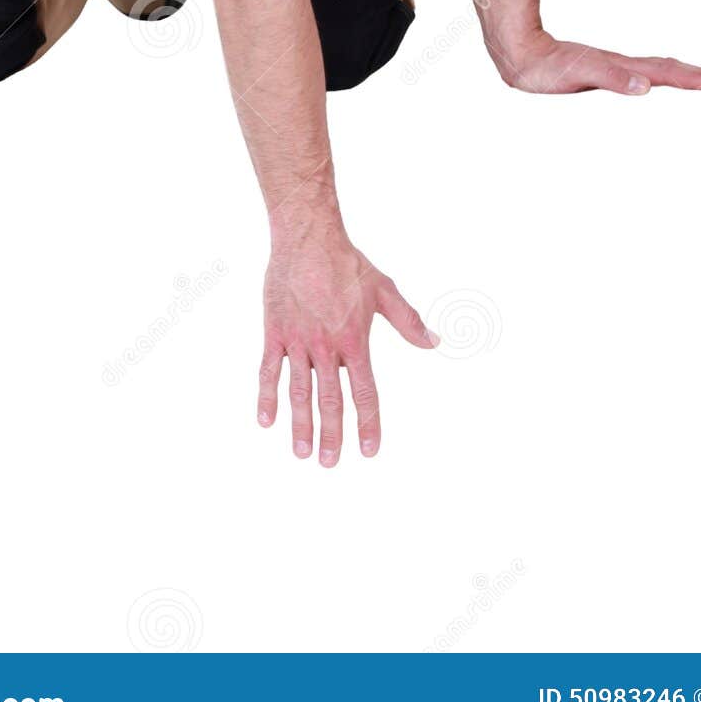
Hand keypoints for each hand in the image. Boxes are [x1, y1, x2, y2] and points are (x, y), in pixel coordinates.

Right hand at [257, 220, 438, 465]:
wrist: (308, 238)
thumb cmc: (347, 263)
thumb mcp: (384, 291)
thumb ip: (408, 322)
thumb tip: (434, 342)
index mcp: (354, 341)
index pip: (364, 392)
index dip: (367, 423)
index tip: (369, 450)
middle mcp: (326, 347)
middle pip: (330, 400)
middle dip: (332, 434)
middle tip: (329, 463)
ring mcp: (297, 341)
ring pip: (299, 391)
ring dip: (301, 424)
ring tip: (302, 452)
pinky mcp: (274, 332)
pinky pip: (268, 371)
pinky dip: (267, 396)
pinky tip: (266, 421)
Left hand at [494, 30, 700, 94]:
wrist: (520, 54)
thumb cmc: (550, 67)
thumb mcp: (582, 73)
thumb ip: (613, 78)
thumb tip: (645, 86)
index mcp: (624, 69)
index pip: (669, 73)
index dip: (697, 78)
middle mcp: (623, 67)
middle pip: (669, 69)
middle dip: (698, 76)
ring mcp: (613, 69)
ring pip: (656, 70)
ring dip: (682, 75)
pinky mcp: (600, 73)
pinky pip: (638, 74)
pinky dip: (657, 77)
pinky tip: (653, 82)